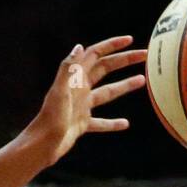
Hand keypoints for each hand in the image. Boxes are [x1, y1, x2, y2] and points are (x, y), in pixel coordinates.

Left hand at [25, 36, 146, 165]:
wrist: (41, 146)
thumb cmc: (49, 120)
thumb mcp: (59, 92)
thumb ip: (68, 69)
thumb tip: (79, 46)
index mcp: (74, 79)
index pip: (95, 55)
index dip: (112, 46)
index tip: (130, 40)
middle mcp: (79, 90)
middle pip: (105, 70)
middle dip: (124, 61)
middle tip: (145, 56)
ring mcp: (81, 107)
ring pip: (107, 93)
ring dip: (124, 86)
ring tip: (143, 80)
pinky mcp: (82, 124)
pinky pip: (101, 122)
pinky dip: (112, 122)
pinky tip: (125, 124)